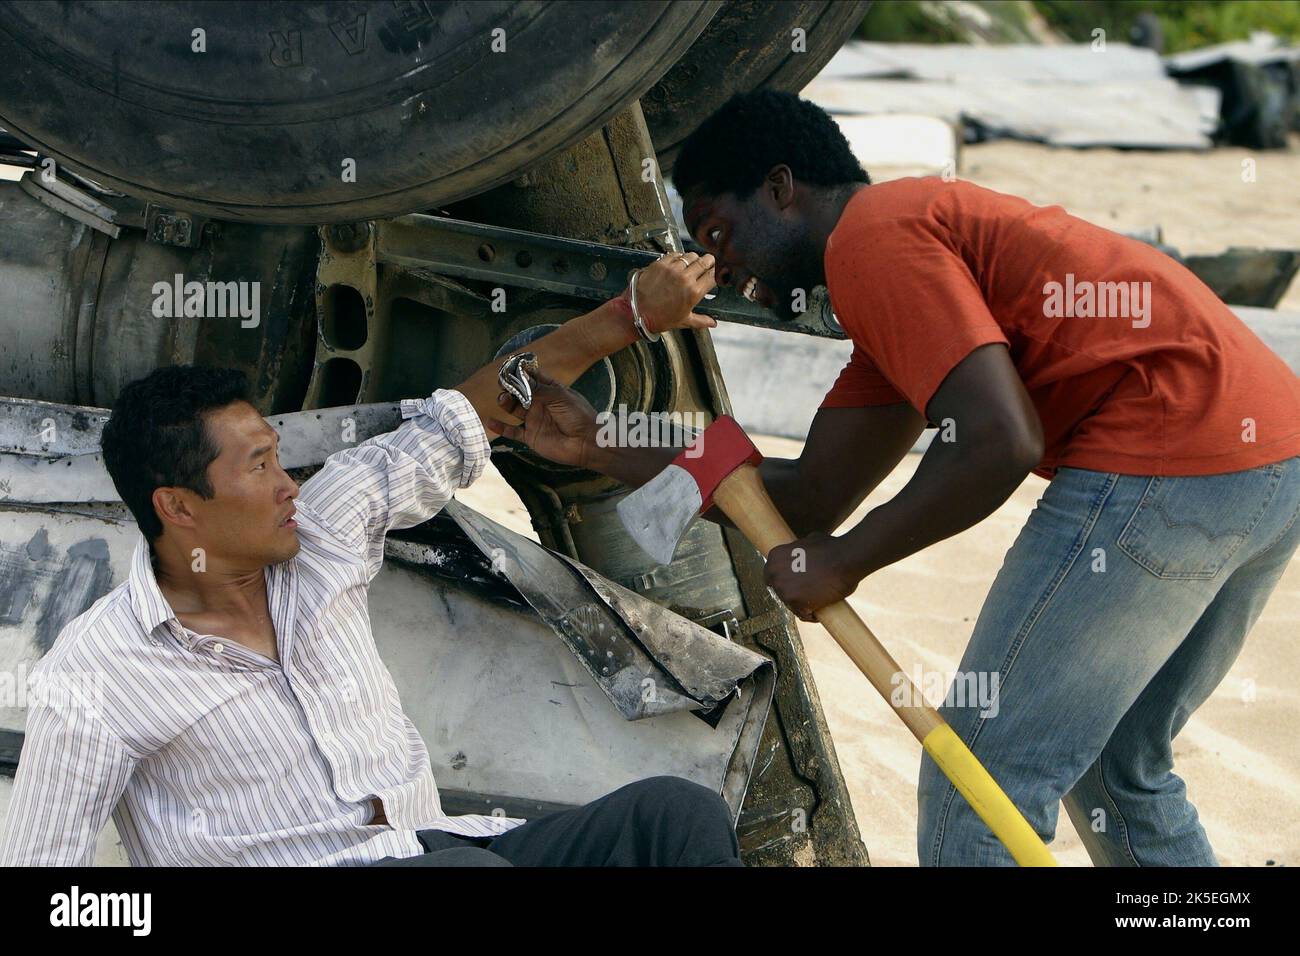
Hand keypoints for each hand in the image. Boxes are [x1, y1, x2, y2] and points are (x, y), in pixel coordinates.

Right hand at [485, 369, 600, 467]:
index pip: (532, 378)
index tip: (509, 366)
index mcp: (550, 391)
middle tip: (503, 382)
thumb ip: (539, 389)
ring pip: (514, 409)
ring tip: (503, 399)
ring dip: (506, 402)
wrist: (586, 443)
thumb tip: (521, 379)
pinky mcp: (531, 436)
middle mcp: (540, 404)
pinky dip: (501, 428)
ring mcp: (534, 420)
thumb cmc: (579, 416)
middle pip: (519, 392)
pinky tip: (490, 422)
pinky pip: (512, 432)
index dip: (521, 372)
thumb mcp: (560, 397)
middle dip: (510, 386)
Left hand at [630, 252, 717, 333]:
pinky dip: (679, 257)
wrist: (635, 313)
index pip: (713, 275)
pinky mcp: (660, 264)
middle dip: (709, 262)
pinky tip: (678, 262)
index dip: (717, 272)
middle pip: (705, 261)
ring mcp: (672, 269)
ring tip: (692, 264)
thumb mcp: (683, 321)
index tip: (716, 273)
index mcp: (694, 292)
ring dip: (694, 259)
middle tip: (707, 264)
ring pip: (691, 255)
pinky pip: (675, 254)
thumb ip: (701, 321)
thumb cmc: (659, 319)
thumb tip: (714, 324)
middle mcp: (685, 278)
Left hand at [764, 531, 861, 620]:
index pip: (770, 575)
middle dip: (792, 592)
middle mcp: (774, 574)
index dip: (783, 580)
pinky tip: (819, 611)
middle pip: (779, 591)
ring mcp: (784, 590)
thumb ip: (798, 551)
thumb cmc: (831, 548)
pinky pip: (802, 614)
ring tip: (817, 601)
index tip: (793, 583)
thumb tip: (800, 554)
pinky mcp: (796, 604)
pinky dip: (811, 615)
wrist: (846, 560)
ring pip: (790, 604)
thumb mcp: (808, 541)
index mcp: (774, 557)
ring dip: (801, 604)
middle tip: (808, 592)